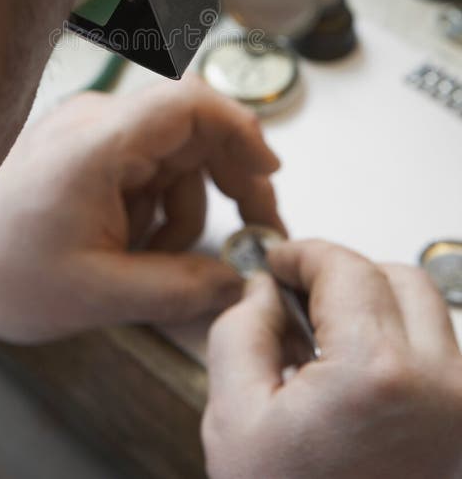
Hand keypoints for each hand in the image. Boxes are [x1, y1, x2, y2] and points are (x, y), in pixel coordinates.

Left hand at [0, 75, 281, 342]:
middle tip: (253, 228)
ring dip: (186, 209)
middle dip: (230, 179)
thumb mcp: (97, 294)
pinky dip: (158, 208)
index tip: (268, 171)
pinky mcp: (87, 152)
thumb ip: (177, 289)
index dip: (241, 127)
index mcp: (100, 143)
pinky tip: (135, 248)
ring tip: (158, 261)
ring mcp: (92, 135)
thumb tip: (236, 282)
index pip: (189, 102)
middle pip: (194, 129)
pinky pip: (148, 170)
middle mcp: (98, 124)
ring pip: (175, 157)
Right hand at [204, 240, 461, 478]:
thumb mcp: (236, 422)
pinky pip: (444, 357)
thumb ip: (240, 330)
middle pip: (396, 278)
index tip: (280, 259)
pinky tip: (361, 376)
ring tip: (329, 344)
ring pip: (428, 313)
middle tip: (298, 295)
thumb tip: (264, 288)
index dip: (304, 253)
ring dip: (378, 308)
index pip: (346, 267)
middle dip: (343, 276)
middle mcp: (445, 388)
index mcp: (379, 375)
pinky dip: (403, 346)